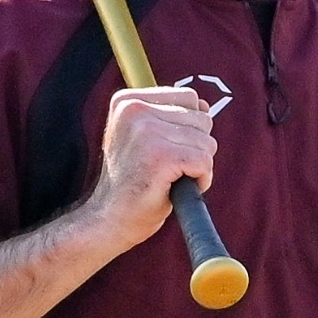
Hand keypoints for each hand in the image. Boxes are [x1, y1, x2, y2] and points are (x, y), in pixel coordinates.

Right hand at [84, 86, 215, 248]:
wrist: (110, 220)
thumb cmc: (134, 181)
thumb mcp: (147, 138)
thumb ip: (173, 117)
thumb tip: (206, 107)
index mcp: (128, 101)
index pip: (189, 98)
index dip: (188, 128)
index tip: (163, 150)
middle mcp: (135, 110)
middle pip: (202, 119)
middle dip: (195, 148)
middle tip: (166, 169)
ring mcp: (147, 132)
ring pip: (207, 142)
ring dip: (198, 166)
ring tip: (168, 179)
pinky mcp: (160, 156)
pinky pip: (205, 162)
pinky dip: (201, 180)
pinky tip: (175, 188)